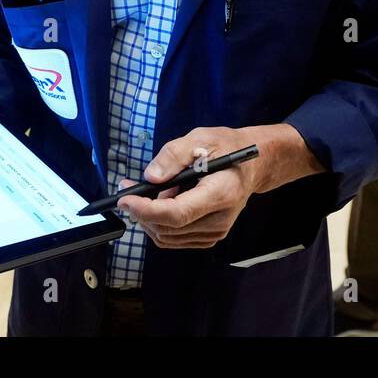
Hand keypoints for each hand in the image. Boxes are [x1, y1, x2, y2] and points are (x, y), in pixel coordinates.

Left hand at [118, 124, 322, 249]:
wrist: (253, 165)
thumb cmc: (227, 147)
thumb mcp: (201, 138)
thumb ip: (174, 155)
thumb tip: (150, 177)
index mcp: (221, 194)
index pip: (178, 214)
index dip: (146, 210)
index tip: (124, 198)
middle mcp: (220, 220)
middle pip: (168, 229)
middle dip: (141, 211)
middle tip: (127, 188)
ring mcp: (215, 232)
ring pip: (167, 237)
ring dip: (148, 218)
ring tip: (147, 193)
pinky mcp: (209, 237)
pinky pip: (174, 238)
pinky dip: (159, 223)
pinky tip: (162, 203)